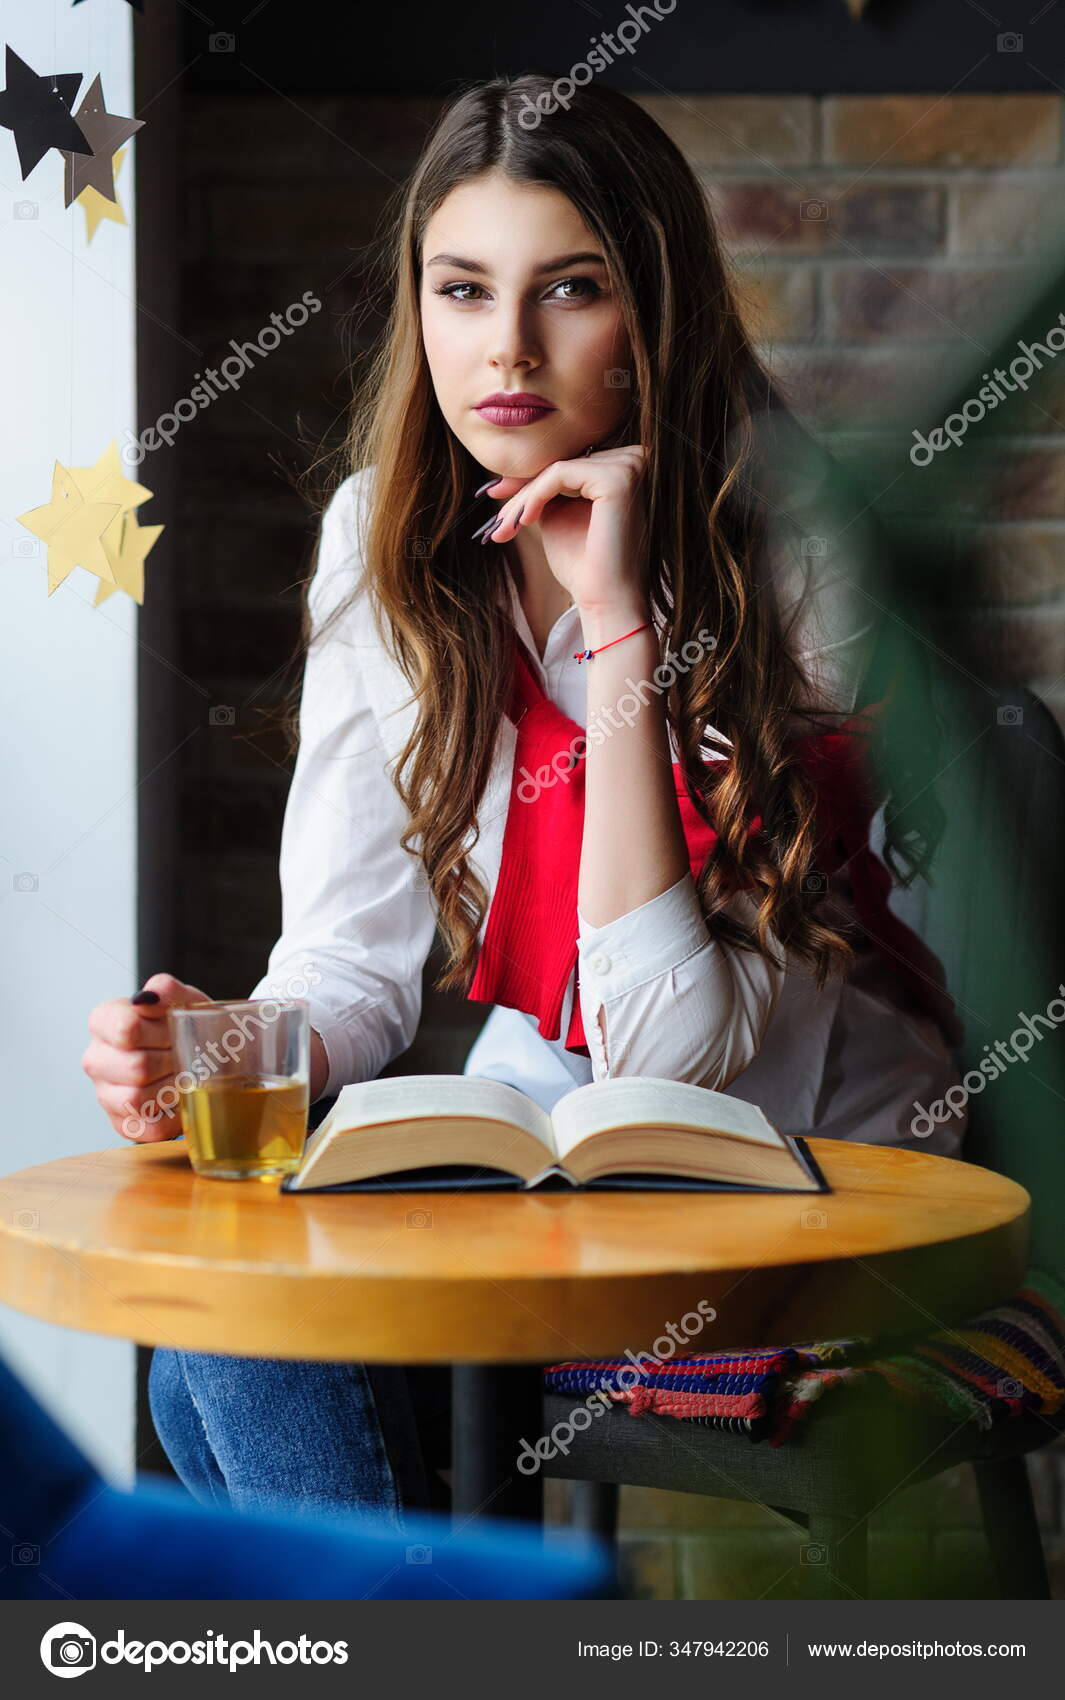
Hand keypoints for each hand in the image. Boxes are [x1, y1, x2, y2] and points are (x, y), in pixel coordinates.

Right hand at [82, 971, 211, 1142]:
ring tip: (184, 1076)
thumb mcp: (184, 1000)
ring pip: (136, 1099)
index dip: (161, 1032)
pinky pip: (148, 1128)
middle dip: (172, 1061)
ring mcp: (105, 1093)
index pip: (126, 1029)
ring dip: (171, 1089)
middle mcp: (96, 1058)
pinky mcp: (121, 1123)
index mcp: (105, 1020)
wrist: (205, 1056)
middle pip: (136, 1067)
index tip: (176, 1028)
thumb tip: (150, 995)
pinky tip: (181, 1100)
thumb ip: (168, 991)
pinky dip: (173, 1116)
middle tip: (187, 1055)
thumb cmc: (187, 1026)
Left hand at [481, 444, 649, 614]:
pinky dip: (535, 496)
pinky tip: (524, 521)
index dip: (529, 482)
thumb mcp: (559, 515)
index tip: (495, 497)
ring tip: (505, 527)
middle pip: (562, 463)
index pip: (567, 464)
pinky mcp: (618, 478)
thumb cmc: (585, 565)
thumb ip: (545, 488)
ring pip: (557, 468)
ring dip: (525, 497)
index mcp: (625, 467)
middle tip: (496, 518)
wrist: (606, 601)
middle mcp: (636, 459)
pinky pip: (560, 474)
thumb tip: (509, 472)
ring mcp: (631, 465)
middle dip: (522, 491)